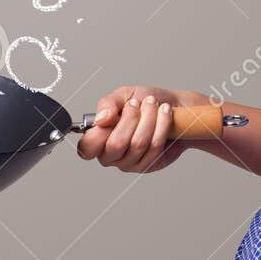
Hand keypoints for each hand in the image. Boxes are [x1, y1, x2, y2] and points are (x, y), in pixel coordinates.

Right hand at [76, 85, 210, 173]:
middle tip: (138, 104)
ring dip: (149, 119)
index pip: (86, 148)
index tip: (112, 116)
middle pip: (116, 144)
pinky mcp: (147, 164)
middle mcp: (111, 154)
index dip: (97, 134)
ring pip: (138, 144)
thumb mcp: (123, 95)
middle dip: (131, 118)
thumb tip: (101, 118)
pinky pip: (154, 147)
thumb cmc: (144, 101)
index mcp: (98, 138)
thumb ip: (107, 104)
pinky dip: (161, 125)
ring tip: (153, 104)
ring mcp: (129, 162)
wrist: (173, 106)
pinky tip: (163, 114)